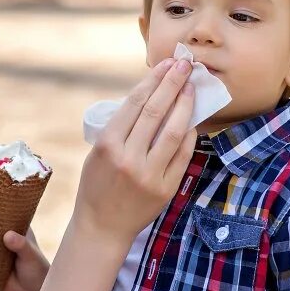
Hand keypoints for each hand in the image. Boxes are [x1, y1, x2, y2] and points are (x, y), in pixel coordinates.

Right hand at [74, 58, 196, 240]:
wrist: (102, 227)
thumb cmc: (97, 185)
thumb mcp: (98, 152)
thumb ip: (120, 128)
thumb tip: (149, 97)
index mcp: (107, 144)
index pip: (135, 104)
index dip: (153, 80)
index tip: (167, 63)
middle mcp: (128, 158)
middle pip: (156, 112)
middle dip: (172, 83)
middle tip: (185, 64)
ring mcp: (148, 174)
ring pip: (172, 132)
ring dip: (185, 105)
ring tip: (192, 87)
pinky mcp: (165, 188)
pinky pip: (182, 155)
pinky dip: (188, 134)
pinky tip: (193, 119)